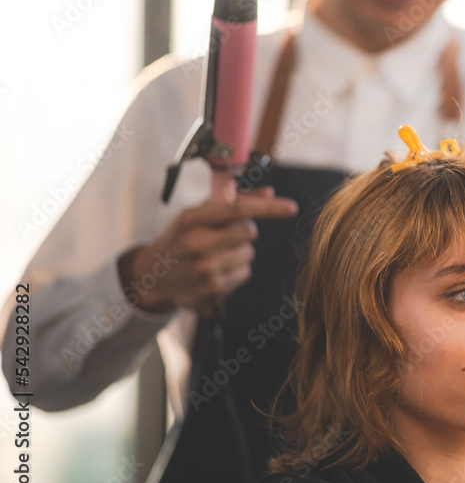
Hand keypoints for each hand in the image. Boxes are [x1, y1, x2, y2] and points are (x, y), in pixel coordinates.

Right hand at [117, 186, 298, 316]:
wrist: (153, 277)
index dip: (268, 208)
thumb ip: (233, 201)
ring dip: (238, 253)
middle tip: (221, 237)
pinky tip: (215, 271)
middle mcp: (197, 244)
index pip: (238, 209)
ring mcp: (205, 269)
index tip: (291, 207)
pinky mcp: (213, 289)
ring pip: (248, 253)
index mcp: (192, 219)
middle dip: (242, 233)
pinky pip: (244, 273)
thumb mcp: (197, 215)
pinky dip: (235, 271)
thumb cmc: (180, 239)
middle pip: (248, 232)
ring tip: (214, 255)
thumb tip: (268, 193)